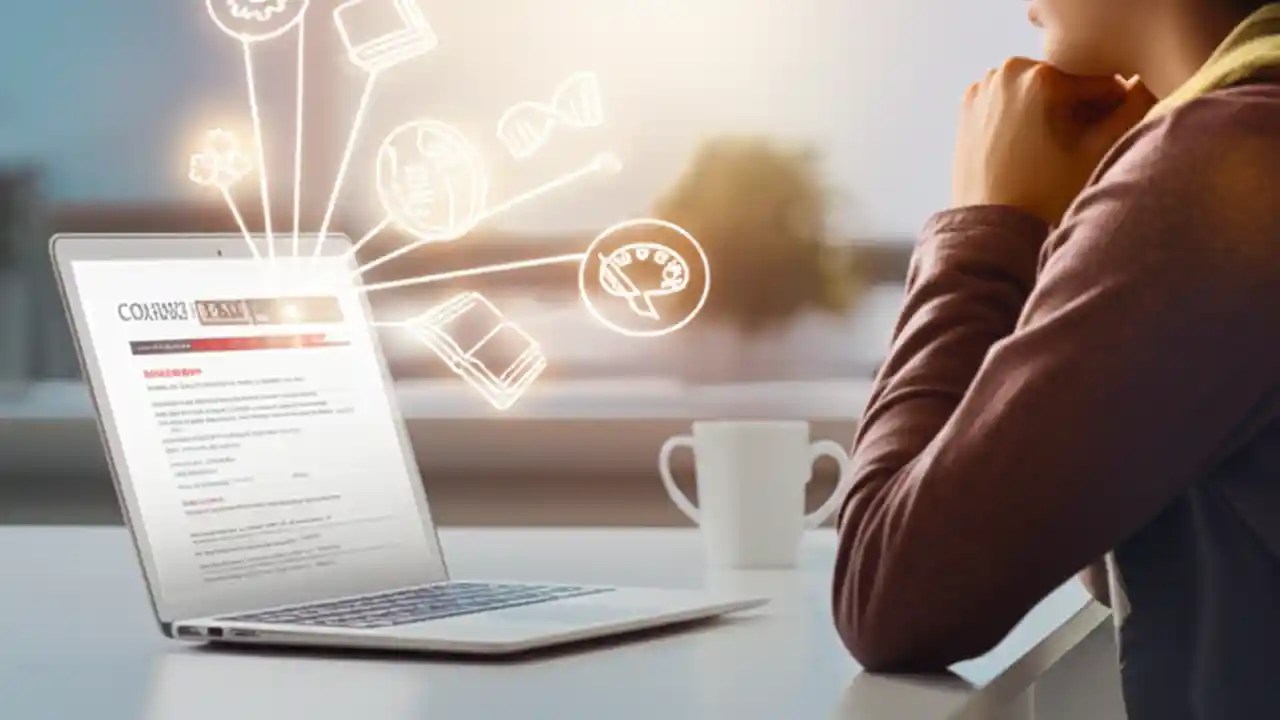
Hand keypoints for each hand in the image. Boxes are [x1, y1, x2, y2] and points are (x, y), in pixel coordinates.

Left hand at [952, 58, 1156, 225]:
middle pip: (1066, 83)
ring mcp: (982, 87)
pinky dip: (1025, 116)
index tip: (1111, 136)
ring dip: (1054, 111)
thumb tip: (1147, 82)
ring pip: (1038, 91)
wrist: (992, 226)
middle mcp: (1006, 72)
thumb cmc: (1048, 194)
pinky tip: (1030, 148)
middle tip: (1083, 144)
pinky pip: (1010, 101)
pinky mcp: (967, 107)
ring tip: (1057, 149)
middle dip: (1081, 108)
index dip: (1115, 110)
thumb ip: (1135, 107)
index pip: (1101, 82)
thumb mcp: (1101, 149)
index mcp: (1040, 74)